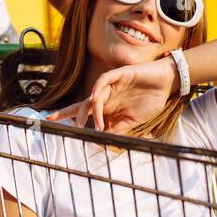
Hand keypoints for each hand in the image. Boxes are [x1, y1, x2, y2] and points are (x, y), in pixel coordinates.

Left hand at [48, 56, 177, 133]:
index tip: (50, 122)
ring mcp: (111, 85)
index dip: (68, 115)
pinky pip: (104, 80)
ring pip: (92, 96)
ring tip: (90, 125)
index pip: (84, 111)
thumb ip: (118, 130)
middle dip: (69, 113)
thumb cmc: (150, 100)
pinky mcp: (119, 74)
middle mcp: (105, 95)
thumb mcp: (133, 121)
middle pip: (82, 103)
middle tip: (67, 125)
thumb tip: (102, 142)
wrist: (166, 83)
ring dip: (90, 111)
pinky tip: (95, 99)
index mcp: (107, 107)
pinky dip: (98, 89)